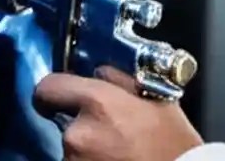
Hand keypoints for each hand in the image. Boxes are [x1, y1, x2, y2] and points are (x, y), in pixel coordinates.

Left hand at [33, 67, 203, 160]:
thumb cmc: (175, 149)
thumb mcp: (159, 101)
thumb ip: (122, 81)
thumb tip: (101, 73)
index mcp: (98, 103)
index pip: (49, 87)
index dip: (54, 91)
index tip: (57, 96)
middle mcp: (79, 133)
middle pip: (64, 121)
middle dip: (80, 125)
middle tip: (108, 133)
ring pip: (71, 147)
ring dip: (86, 149)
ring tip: (117, 152)